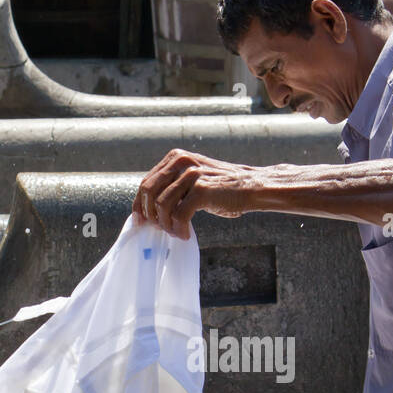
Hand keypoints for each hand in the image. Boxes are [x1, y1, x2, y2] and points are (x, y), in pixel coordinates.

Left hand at [131, 148, 255, 239]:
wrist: (252, 187)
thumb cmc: (223, 189)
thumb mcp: (193, 180)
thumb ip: (173, 187)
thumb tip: (149, 210)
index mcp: (175, 157)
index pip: (147, 182)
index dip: (140, 204)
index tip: (140, 222)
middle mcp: (181, 161)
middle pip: (149, 192)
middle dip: (150, 216)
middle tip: (159, 230)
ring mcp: (191, 174)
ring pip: (162, 206)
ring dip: (166, 225)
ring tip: (177, 233)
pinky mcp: (201, 189)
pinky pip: (179, 215)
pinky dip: (179, 229)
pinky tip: (185, 235)